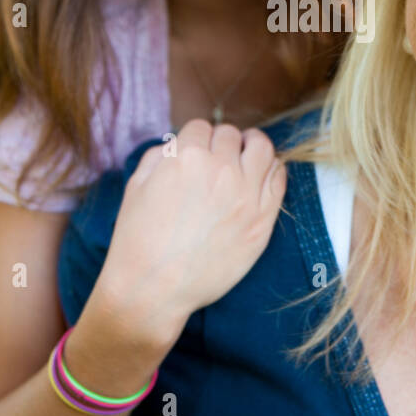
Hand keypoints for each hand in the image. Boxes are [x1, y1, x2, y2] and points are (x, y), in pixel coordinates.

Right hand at [91, 119, 286, 332]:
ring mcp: (246, 194)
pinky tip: (262, 175)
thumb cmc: (138, 239)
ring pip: (262, 148)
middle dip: (221, 143)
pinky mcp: (263, 219)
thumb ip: (159, 156)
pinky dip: (271, 170)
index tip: (195, 150)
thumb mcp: (136, 186)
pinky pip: (279, 178)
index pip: (200, 127)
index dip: (196, 138)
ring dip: (252, 147)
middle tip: (217, 158)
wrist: (154, 288)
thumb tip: (177, 144)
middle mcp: (221, 170)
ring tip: (246, 156)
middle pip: (230, 134)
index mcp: (186, 157)